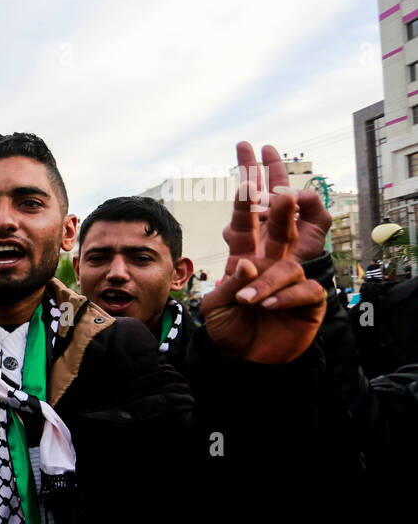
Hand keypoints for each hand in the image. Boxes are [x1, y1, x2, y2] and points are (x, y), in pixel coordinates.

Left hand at [203, 142, 326, 363]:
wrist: (246, 360)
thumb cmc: (229, 328)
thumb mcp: (215, 307)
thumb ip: (227, 285)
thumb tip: (246, 263)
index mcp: (245, 255)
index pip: (245, 217)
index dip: (246, 191)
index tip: (246, 163)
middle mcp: (271, 261)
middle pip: (280, 223)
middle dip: (281, 200)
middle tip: (283, 189)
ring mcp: (291, 278)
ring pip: (289, 263)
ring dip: (267, 280)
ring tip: (246, 300)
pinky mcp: (309, 299)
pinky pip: (304, 290)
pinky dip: (284, 297)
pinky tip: (265, 307)